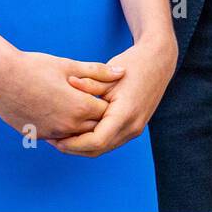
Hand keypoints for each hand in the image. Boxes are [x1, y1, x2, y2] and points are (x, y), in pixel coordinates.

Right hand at [0, 47, 124, 142]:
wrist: (1, 78)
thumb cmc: (35, 67)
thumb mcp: (69, 66)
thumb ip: (98, 72)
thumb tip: (122, 72)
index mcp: (80, 107)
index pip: (106, 109)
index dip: (106, 98)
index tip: (102, 88)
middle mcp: (68, 125)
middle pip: (94, 125)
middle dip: (96, 113)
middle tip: (92, 96)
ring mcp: (52, 133)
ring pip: (76, 133)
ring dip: (80, 122)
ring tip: (75, 103)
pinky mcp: (38, 135)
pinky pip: (58, 136)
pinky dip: (63, 126)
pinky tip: (59, 110)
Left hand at [51, 33, 176, 157]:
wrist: (159, 61)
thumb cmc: (134, 64)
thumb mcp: (110, 72)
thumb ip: (89, 83)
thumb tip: (68, 83)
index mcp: (126, 114)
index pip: (96, 141)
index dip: (73, 144)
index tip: (55, 138)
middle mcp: (132, 126)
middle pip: (97, 150)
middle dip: (73, 148)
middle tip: (52, 139)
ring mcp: (135, 129)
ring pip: (103, 148)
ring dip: (82, 145)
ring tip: (61, 136)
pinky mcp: (133, 126)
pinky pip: (110, 140)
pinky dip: (92, 139)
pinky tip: (78, 130)